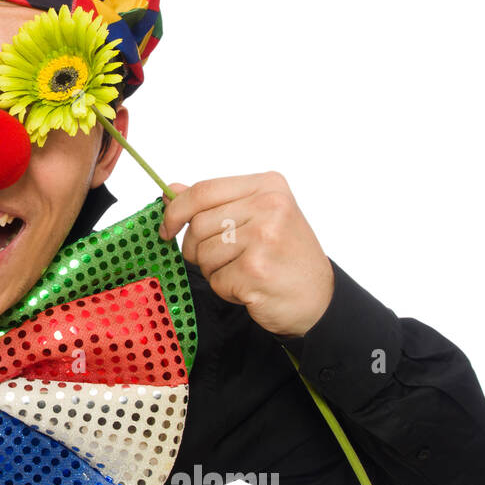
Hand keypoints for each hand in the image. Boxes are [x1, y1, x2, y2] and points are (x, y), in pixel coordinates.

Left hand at [158, 172, 334, 337]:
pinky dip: (225, 288)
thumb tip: (171, 190)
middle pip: (198, 224)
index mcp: (267, 186)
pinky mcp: (256, 269)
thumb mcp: (256, 217)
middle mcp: (269, 206)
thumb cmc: (284, 256)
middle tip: (222, 259)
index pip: (203, 190)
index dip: (175, 210)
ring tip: (243, 271)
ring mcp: (264, 237)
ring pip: (203, 253)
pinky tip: (249, 285)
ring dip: (214, 270)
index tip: (166, 228)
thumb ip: (214, 203)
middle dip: (197, 248)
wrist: (317, 297)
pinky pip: (215, 279)